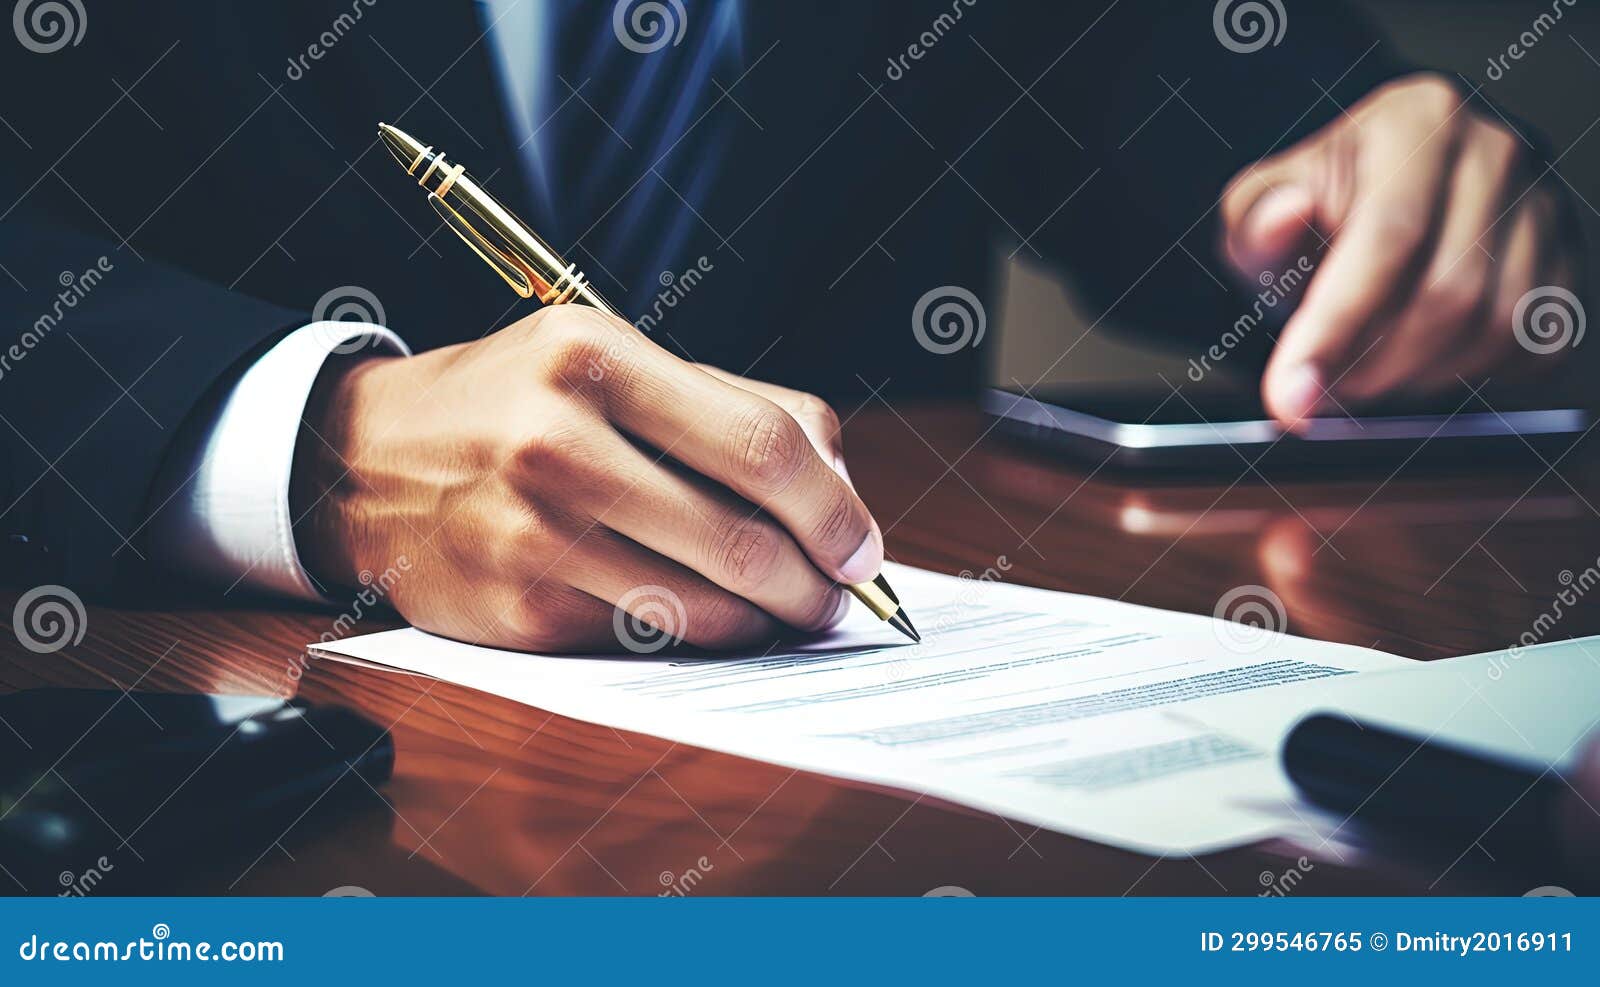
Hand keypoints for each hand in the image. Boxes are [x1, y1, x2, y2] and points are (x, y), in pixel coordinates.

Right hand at [292, 307, 881, 651]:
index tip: (861, 548)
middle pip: (745, 538)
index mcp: (596, 356)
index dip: (834, 508)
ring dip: (764, 622)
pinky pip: (647, 641)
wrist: (362, 462)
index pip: (762, 442)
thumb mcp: (612, 361)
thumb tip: (840, 492)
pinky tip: (701, 618)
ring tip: (778, 610)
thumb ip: (735, 406)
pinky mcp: (516, 607)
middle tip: (835, 597)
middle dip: (815, 585)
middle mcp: (559, 441)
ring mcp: (532, 532)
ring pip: (704, 607)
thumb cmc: (514, 405)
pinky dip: (696, 639)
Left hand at [1220, 73, 1584, 425]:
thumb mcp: (1258, 209)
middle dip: (1373, 364)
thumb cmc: (1311, 217)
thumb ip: (1257, 220)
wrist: (1365, 216)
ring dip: (1416, 375)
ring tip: (1362, 370)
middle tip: (1320, 389)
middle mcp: (1496, 152)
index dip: (1337, 323)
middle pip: (1448, 290)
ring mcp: (1542, 207)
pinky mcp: (1565, 261)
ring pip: (1494, 327)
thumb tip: (1284, 217)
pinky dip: (1466, 374)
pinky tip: (1414, 361)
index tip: (1291, 391)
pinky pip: (1529, 345)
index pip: (1389, 234)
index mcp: (1418, 119)